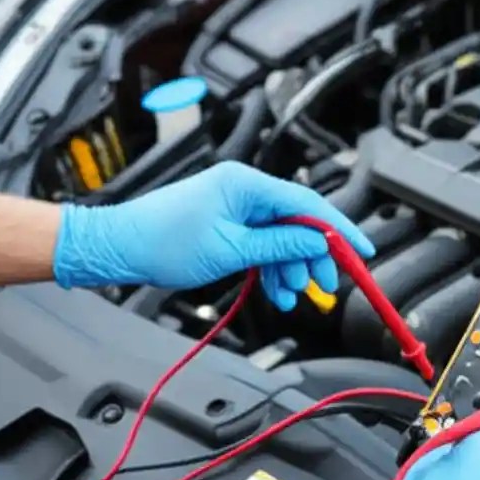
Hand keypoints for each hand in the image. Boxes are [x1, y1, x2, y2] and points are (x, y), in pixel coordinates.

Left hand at [53, 162, 374, 309]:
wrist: (117, 247)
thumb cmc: (162, 242)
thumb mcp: (232, 250)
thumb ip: (280, 247)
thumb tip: (317, 245)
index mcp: (246, 184)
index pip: (308, 205)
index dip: (340, 231)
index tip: (362, 251)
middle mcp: (244, 188)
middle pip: (299, 223)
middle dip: (314, 258)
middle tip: (326, 286)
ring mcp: (236, 205)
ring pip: (282, 238)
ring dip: (292, 269)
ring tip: (293, 295)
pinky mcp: (228, 222)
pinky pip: (263, 244)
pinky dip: (272, 268)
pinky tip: (277, 290)